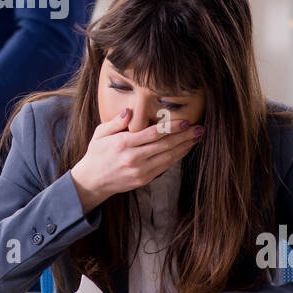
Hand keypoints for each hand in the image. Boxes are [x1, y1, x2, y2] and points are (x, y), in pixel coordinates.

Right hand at [69, 107, 202, 212]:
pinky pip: (164, 167)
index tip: (186, 121)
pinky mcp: (144, 179)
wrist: (92, 181)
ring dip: (184, 147)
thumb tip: (129, 112)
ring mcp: (140, 171)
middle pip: (165, 145)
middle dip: (184, 136)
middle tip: (199, 128)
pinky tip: (184, 150)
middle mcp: (133, 158)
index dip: (171, 127)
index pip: (153, 133)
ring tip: (196, 138)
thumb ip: (115, 122)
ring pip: (168, 157)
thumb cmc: (97, 153)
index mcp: (123, 144)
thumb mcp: (100, 134)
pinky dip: (176, 158)